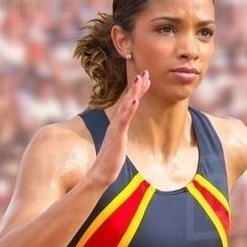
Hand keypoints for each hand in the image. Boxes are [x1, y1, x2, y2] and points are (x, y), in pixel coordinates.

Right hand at [88, 70, 150, 185]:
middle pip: (128, 101)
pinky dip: (129, 110)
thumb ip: (119, 137)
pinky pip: (124, 120)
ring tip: (141, 79)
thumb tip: (121, 135)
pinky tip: (135, 100)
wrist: (101, 174)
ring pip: (126, 107)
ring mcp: (116, 129)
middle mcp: (116, 124)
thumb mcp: (118, 146)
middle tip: (146, 72)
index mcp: (118, 125)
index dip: (137, 92)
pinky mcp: (117, 136)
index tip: (145, 80)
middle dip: (137, 86)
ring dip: (134, 92)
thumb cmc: (109, 163)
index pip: (129, 105)